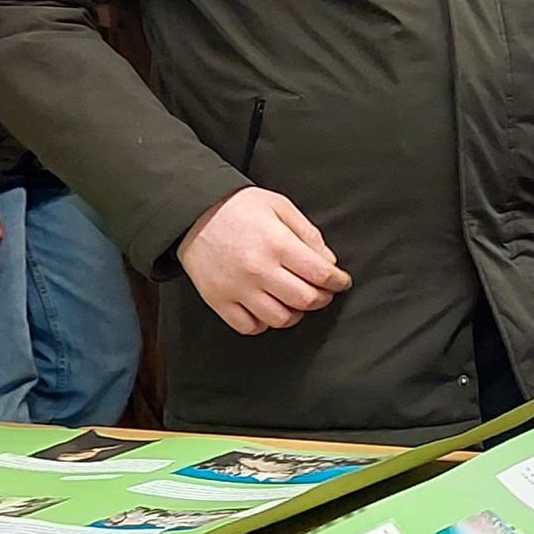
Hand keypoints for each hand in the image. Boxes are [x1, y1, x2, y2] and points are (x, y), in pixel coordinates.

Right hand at [179, 185, 348, 334]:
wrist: (192, 212)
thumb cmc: (239, 207)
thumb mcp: (280, 207)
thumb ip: (308, 234)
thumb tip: (328, 261)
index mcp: (278, 244)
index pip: (320, 274)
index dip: (338, 281)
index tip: (341, 281)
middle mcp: (259, 270)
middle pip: (305, 300)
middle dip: (322, 298)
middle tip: (323, 292)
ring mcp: (237, 288)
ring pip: (279, 319)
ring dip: (295, 313)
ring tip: (295, 301)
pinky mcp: (218, 300)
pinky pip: (249, 327)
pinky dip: (263, 323)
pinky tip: (268, 309)